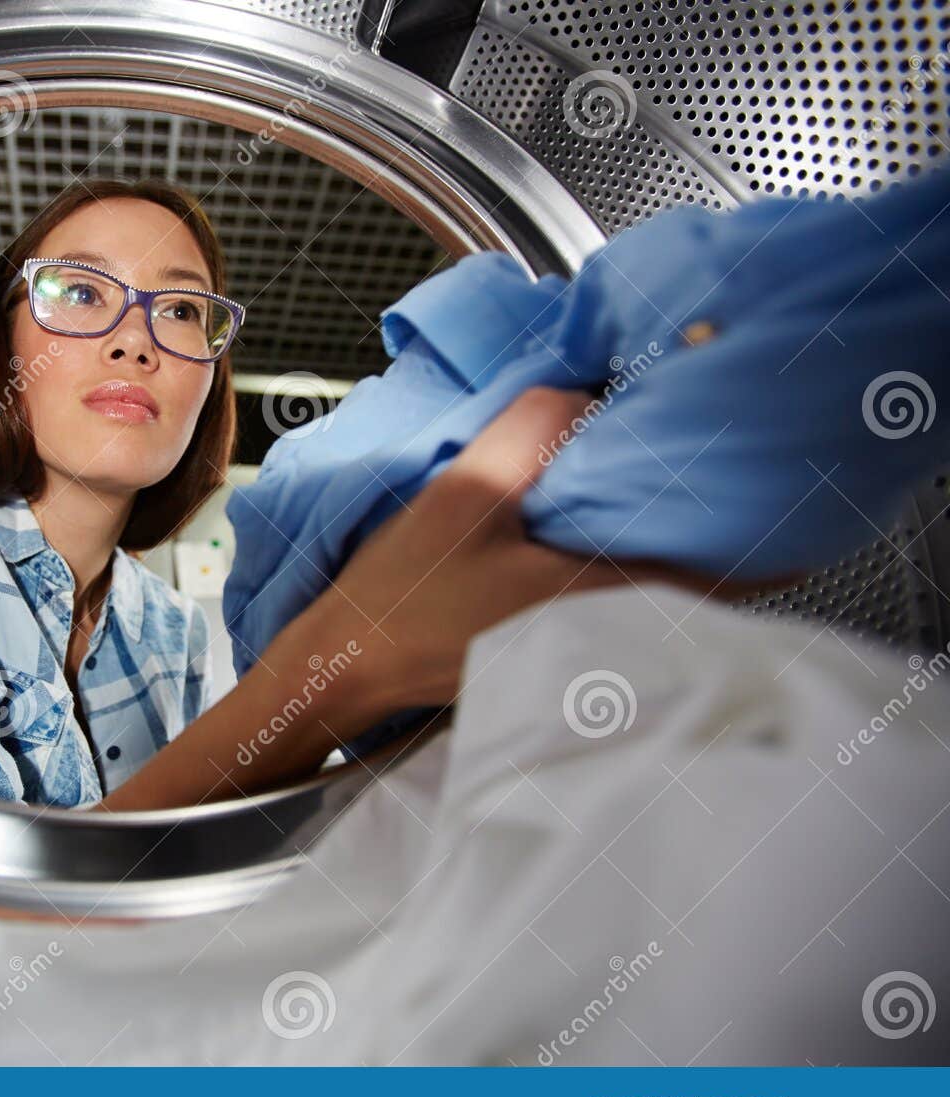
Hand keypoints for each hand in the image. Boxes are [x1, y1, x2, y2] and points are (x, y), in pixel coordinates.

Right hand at [295, 386, 802, 715]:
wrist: (347, 663)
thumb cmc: (401, 598)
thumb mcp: (464, 494)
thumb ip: (532, 432)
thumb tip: (582, 388)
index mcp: (593, 597)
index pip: (719, 580)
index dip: (768, 549)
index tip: (794, 513)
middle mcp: (598, 634)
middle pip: (697, 593)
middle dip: (725, 546)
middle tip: (735, 496)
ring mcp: (573, 650)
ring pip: (654, 601)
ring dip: (673, 560)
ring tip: (674, 510)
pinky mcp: (544, 650)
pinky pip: (611, 607)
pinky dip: (625, 574)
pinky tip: (598, 542)